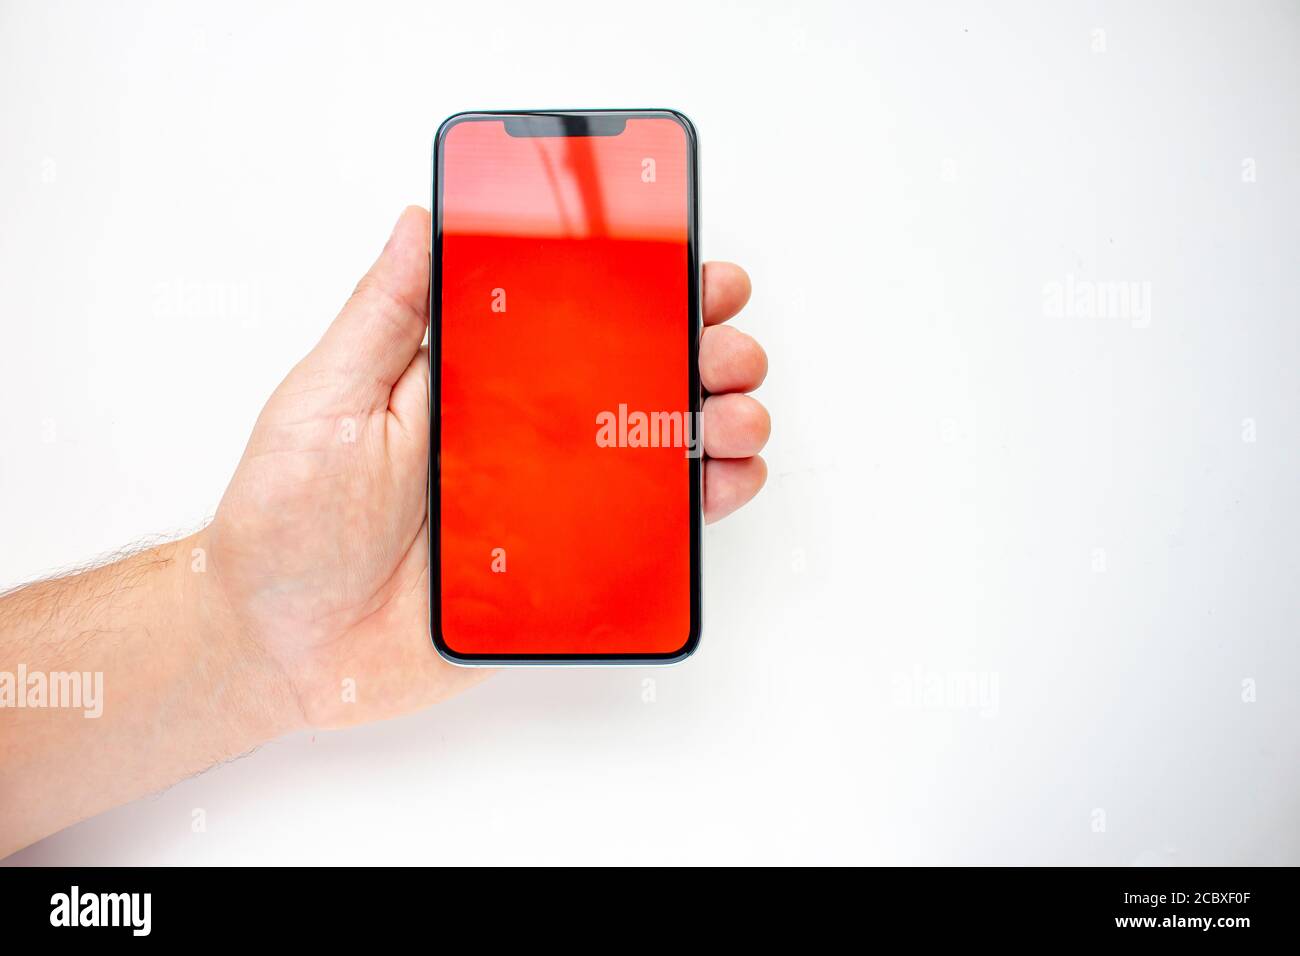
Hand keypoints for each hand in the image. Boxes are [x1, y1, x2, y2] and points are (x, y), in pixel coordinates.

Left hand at [205, 207, 769, 730]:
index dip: (638, 285)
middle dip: (701, 349)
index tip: (687, 261)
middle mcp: (523, 434)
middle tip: (722, 348)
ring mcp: (550, 502)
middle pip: (635, 377)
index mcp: (473, 381)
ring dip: (718, 422)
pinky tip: (722, 484)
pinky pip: (648, 534)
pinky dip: (702, 507)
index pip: (571, 315)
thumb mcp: (325, 402)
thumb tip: (422, 221)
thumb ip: (384, 318)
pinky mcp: (563, 569)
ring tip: (734, 416)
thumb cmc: (288, 524)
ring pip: (657, 450)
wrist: (283, 648)